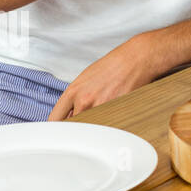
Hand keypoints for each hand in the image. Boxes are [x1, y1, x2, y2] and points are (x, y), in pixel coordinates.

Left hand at [48, 34, 163, 119]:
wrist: (136, 59)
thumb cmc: (113, 66)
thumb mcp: (86, 78)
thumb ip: (75, 98)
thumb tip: (70, 116)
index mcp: (73, 92)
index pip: (54, 120)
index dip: (56, 128)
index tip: (59, 132)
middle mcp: (84, 101)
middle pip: (72, 127)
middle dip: (77, 128)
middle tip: (84, 125)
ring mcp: (100, 107)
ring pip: (90, 128)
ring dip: (94, 126)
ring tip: (103, 115)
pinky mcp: (116, 111)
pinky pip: (107, 125)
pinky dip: (108, 124)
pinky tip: (114, 113)